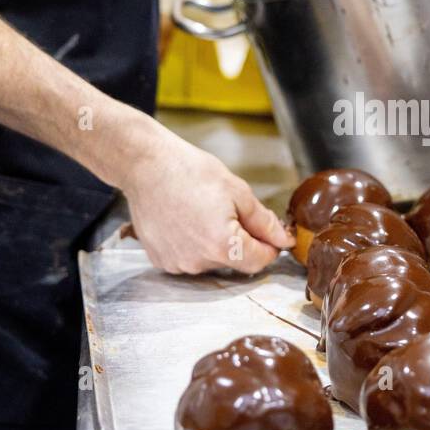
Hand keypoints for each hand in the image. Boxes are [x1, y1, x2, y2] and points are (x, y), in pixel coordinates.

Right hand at [117, 120, 291, 274]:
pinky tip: (185, 221)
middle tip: (229, 211)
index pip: (259, 261)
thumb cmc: (190, 172)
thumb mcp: (238, 191)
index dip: (269, 246)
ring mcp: (177, 264)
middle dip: (241, 242)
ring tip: (202, 213)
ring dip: (215, 244)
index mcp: (223, 245)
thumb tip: (283, 241)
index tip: (266, 232)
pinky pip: (189, 259)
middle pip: (235, 262)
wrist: (146, 166)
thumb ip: (264, 222)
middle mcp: (198, 262)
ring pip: (212, 262)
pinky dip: (193, 245)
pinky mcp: (161, 261)